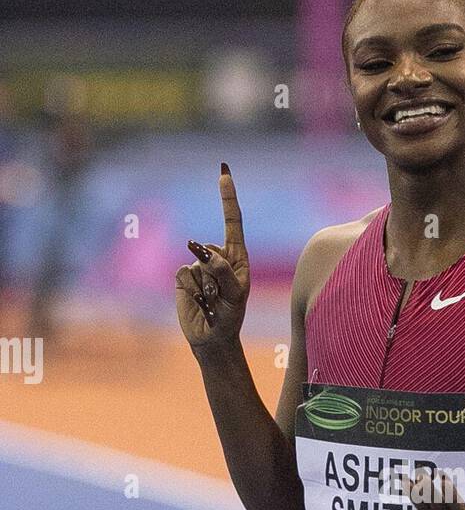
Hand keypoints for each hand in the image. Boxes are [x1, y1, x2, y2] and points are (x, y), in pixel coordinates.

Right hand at [175, 164, 250, 348]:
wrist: (211, 337)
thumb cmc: (230, 316)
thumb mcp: (235, 297)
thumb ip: (224, 273)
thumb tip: (205, 253)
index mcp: (237, 257)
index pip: (232, 222)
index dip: (228, 198)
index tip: (223, 173)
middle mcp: (217, 257)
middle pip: (211, 252)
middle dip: (215, 276)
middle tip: (221, 298)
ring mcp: (198, 265)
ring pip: (197, 265)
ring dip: (205, 287)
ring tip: (211, 302)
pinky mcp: (183, 275)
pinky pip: (184, 274)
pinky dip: (192, 290)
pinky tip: (198, 301)